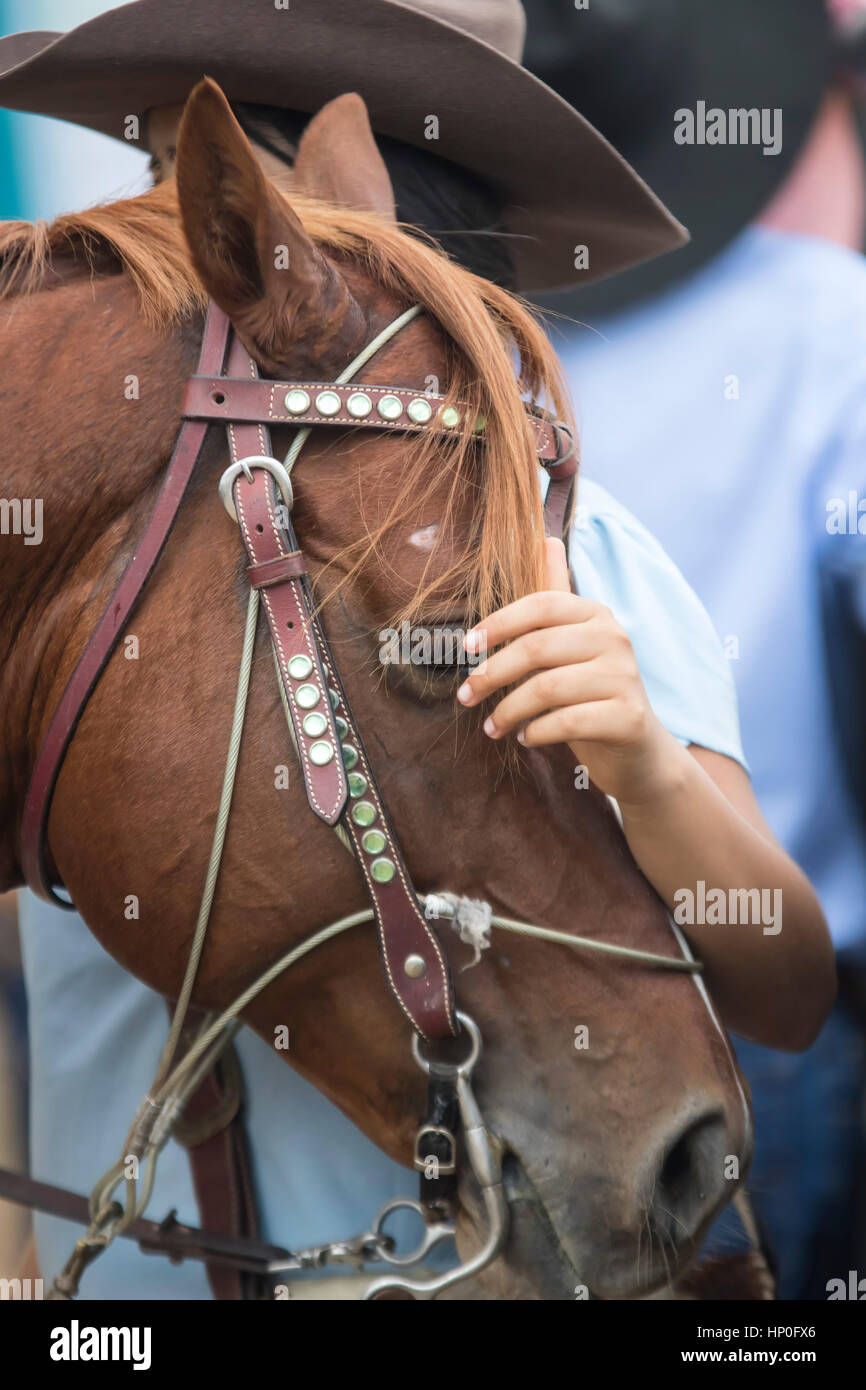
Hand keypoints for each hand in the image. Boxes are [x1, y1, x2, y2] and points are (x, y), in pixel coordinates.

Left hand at [456, 538, 683, 806]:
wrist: (638, 749)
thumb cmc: (591, 692)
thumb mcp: (571, 644)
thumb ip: (556, 597)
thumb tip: (546, 538)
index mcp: (595, 614)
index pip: (540, 604)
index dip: (498, 623)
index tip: (465, 648)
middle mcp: (615, 638)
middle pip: (536, 648)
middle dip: (492, 674)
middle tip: (466, 697)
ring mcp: (625, 677)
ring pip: (547, 688)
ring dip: (509, 710)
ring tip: (492, 727)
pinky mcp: (628, 717)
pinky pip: (567, 722)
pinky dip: (536, 732)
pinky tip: (525, 738)